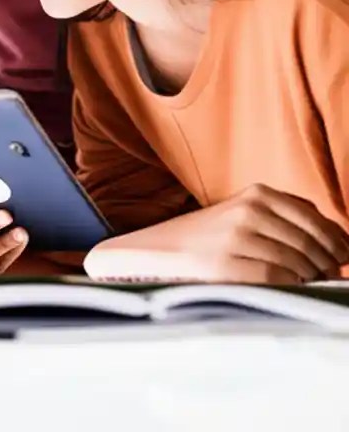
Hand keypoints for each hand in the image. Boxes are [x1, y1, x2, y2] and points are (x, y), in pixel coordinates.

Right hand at [89, 183, 348, 284]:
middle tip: (328, 277)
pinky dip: (288, 286)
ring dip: (309, 277)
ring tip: (307, 284)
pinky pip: (275, 278)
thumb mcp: (243, 213)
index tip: (342, 258)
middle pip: (310, 243)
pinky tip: (286, 289)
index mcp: (256, 195)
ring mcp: (235, 239)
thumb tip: (338, 246)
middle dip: (326, 264)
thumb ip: (285, 219)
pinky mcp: (224, 266)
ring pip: (296, 261)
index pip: (315, 219)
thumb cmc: (206, 239)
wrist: (155, 251)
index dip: (336, 242)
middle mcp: (248, 212)